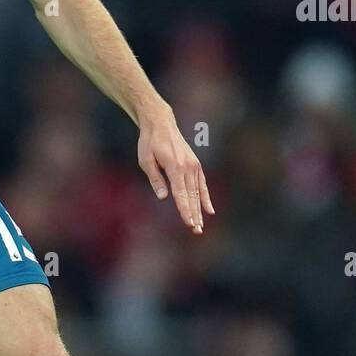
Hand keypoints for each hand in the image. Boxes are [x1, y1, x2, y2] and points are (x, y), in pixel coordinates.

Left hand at [137, 105, 214, 234]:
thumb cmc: (149, 143)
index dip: (185, 210)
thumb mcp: (145, 160)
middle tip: (196, 231)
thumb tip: (164, 197)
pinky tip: (209, 210)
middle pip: (191, 195)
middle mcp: (187, 167)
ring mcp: (193, 165)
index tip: (189, 223)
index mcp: (174, 166)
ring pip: (197, 192)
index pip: (180, 193)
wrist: (161, 124)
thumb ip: (156, 179)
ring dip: (199, 210)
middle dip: (194, 214)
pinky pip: (202, 184)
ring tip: (200, 226)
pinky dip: (205, 197)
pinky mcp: (195, 164)